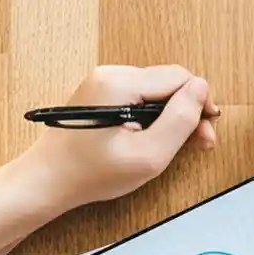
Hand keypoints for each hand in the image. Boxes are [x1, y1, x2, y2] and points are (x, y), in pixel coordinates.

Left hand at [15, 65, 220, 211]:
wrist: (48, 180)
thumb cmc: (92, 173)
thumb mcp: (148, 155)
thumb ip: (180, 120)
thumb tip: (202, 89)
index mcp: (119, 84)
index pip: (180, 77)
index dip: (200, 103)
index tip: (205, 133)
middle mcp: (111, 74)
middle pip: (169, 81)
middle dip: (187, 111)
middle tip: (199, 142)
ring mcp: (104, 81)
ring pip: (157, 89)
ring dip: (171, 115)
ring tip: (174, 145)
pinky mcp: (101, 93)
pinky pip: (140, 95)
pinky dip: (153, 116)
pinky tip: (152, 138)